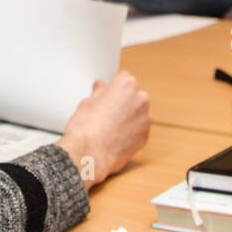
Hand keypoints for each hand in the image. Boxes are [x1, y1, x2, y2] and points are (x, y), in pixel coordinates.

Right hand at [57, 71, 150, 189]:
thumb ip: (99, 92)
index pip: (124, 78)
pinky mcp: (145, 137)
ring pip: (138, 113)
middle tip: (107, 111)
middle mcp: (140, 100)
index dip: (114, 87)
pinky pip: (139, 130)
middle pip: (134, 95)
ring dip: (128, 117)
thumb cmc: (86, 128)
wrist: (89, 154)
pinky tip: (115, 137)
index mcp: (127, 86)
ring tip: (110, 127)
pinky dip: (131, 132)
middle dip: (123, 102)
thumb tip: (101, 88)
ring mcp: (145, 119)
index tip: (108, 93)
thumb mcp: (87, 102)